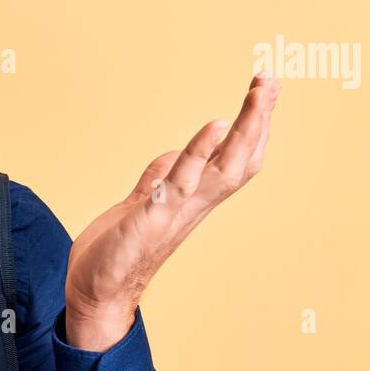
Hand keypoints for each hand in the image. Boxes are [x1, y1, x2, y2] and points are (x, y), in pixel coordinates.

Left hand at [65, 73, 279, 350]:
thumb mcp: (144, 203)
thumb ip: (162, 179)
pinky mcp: (152, 218)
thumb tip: (175, 157)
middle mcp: (196, 204)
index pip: (237, 158)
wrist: (97, 290)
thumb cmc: (120, 249)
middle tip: (272, 80)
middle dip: (260, 119)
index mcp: (195, 198)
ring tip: (260, 92)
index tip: (268, 88)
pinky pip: (182, 181)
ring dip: (245, 128)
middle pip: (242, 158)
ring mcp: (177, 211)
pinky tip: (214, 126)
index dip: (255, 125)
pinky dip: (200, 152)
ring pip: (225, 167)